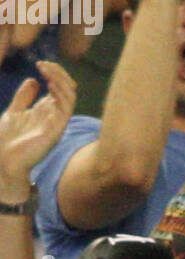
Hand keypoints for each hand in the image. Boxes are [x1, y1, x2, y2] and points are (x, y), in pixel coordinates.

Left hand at [0, 62, 75, 194]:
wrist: (4, 159)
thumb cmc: (8, 140)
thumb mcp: (14, 111)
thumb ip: (24, 98)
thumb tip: (34, 81)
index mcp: (46, 113)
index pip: (59, 90)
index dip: (53, 75)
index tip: (39, 64)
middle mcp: (55, 117)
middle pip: (67, 91)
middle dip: (59, 74)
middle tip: (43, 63)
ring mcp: (57, 123)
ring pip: (70, 97)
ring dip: (60, 79)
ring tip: (45, 68)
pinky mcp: (56, 129)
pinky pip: (66, 108)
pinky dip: (61, 93)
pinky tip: (49, 82)